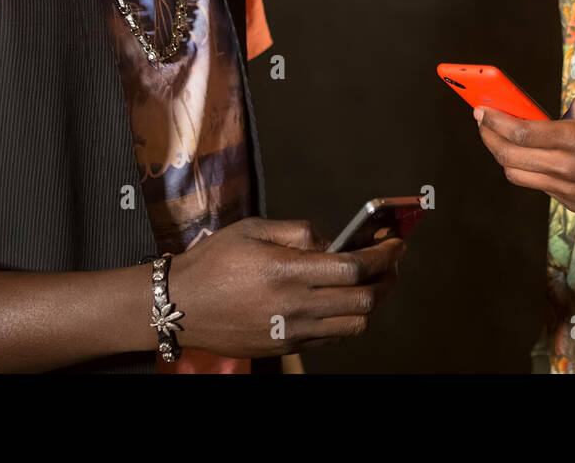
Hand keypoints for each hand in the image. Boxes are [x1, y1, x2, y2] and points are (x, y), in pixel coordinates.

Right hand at [167, 216, 404, 357]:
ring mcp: (292, 331)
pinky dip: (349, 317)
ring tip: (374, 281)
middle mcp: (295, 305)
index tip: (396, 241)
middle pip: (365, 299)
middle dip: (388, 277)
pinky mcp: (286, 346)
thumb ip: (298, 232)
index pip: (355, 267)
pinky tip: (344, 299)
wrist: (179, 305)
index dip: (384, 253)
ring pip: (355, 324)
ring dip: (373, 301)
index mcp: (288, 271)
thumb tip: (331, 240)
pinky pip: (332, 336)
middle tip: (392, 260)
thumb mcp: (254, 228)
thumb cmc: (214, 261)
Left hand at [474, 93, 574, 226]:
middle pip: (509, 158)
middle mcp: (569, 168)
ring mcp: (570, 192)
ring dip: (504, 157)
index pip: (521, 132)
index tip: (481, 109)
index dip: (494, 120)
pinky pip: (541, 187)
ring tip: (502, 140)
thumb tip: (565, 111)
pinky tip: (533, 157)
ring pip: (519, 176)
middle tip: (483, 123)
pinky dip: (529, 171)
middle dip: (488, 137)